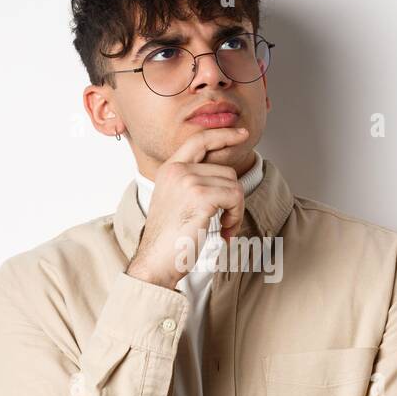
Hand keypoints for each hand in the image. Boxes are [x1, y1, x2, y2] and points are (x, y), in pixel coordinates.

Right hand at [125, 127, 249, 289]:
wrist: (155, 261)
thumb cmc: (168, 239)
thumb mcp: (176, 202)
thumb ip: (193, 184)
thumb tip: (226, 177)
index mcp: (169, 169)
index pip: (199, 140)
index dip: (222, 135)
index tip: (241, 133)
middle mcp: (177, 170)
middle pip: (226, 171)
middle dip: (232, 198)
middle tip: (226, 222)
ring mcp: (188, 181)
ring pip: (233, 185)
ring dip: (235, 210)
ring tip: (223, 228)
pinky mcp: (200, 196)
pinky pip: (235, 197)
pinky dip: (236, 217)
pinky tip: (225, 232)